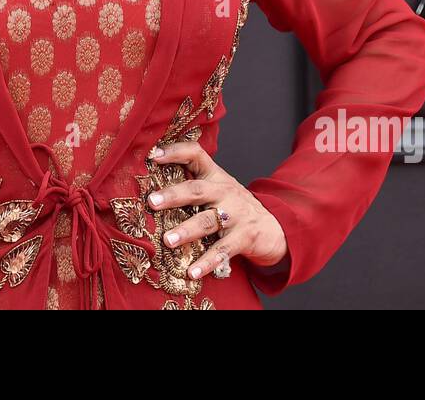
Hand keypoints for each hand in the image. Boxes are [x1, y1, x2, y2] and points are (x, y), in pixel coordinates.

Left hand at [146, 140, 287, 279]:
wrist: (273, 228)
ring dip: (186, 230)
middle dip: (173, 195)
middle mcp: (225, 191)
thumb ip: (192, 185)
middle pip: (197, 190)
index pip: (196, 154)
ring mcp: (236, 214)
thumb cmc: (234, 207)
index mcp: (215, 176)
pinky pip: (222, 250)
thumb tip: (151, 188)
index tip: (153, 155)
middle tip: (152, 202)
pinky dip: (207, 262)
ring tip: (168, 240)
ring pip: (207, 221)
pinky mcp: (244, 237)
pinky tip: (192, 272)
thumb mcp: (217, 189)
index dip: (175, 152)